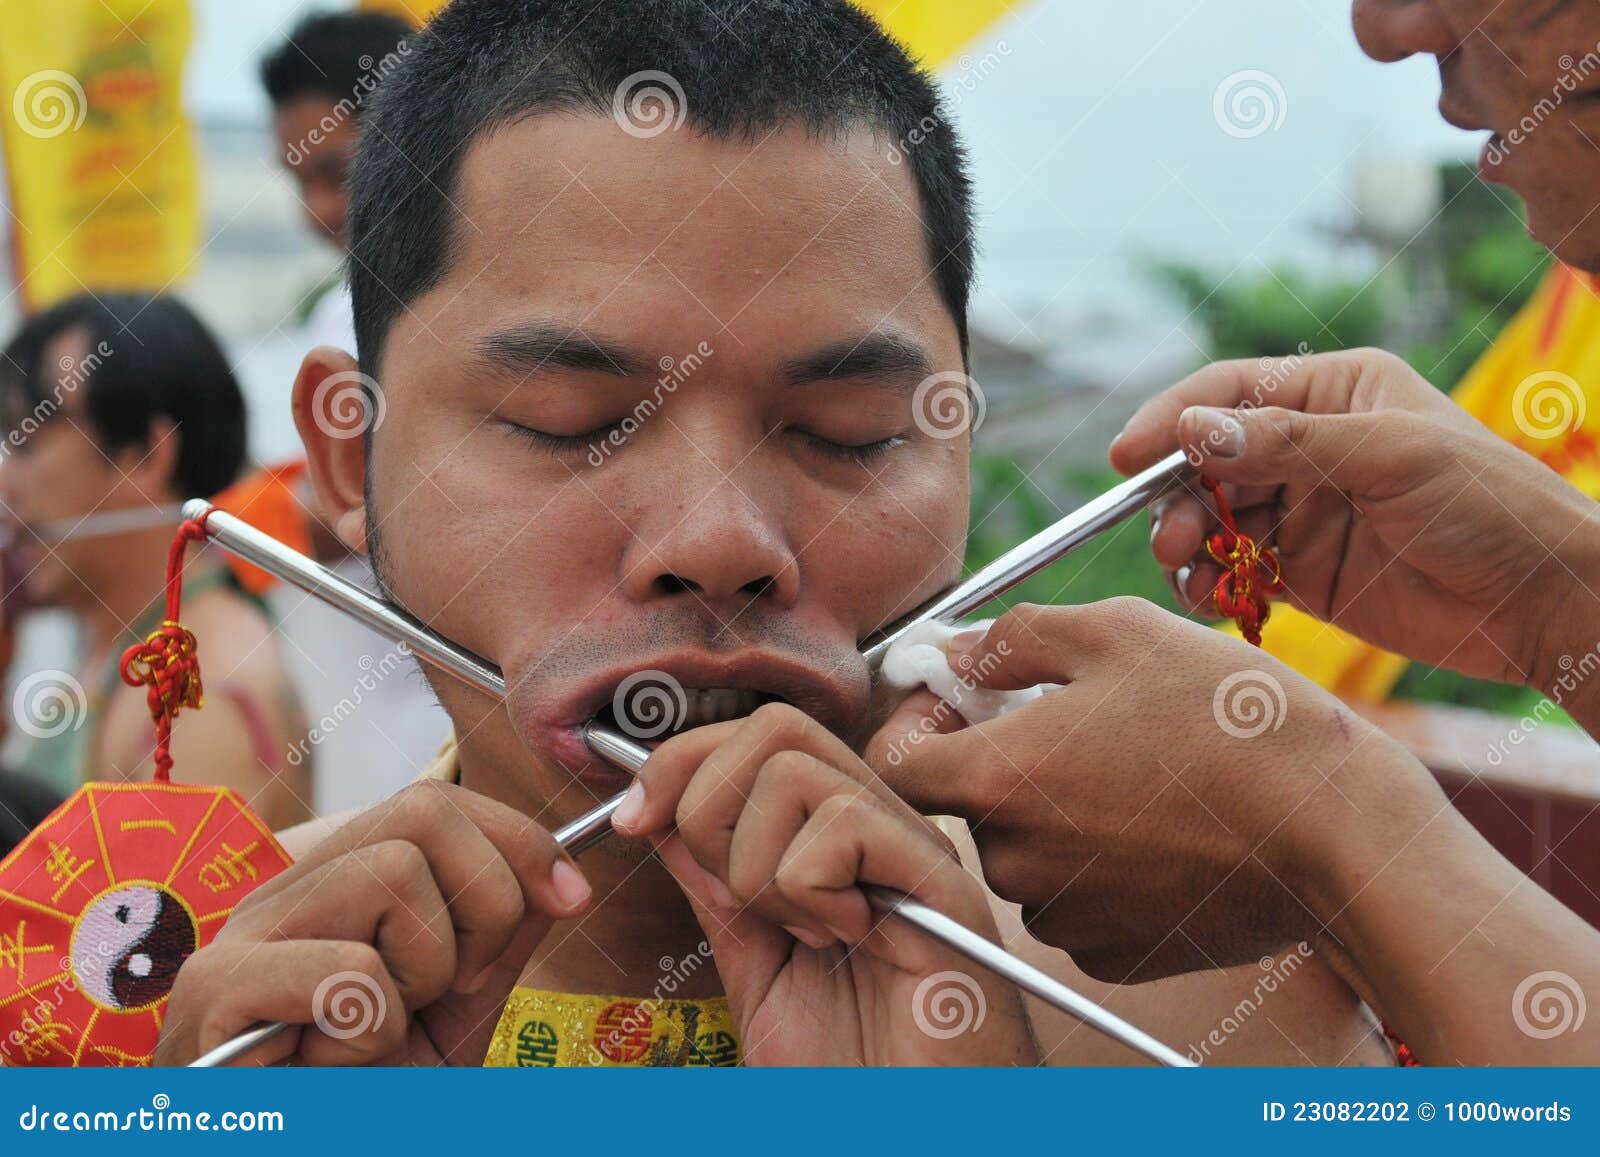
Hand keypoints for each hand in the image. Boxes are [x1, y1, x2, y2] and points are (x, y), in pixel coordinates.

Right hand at [155, 780, 592, 1064]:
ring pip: (392, 872)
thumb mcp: (453, 1017)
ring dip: (423, 972)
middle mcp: (285, 893)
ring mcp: (243, 934)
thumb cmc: (363, 1101)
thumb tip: (557, 878)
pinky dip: (373, 1029)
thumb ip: (496, 945)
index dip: (520, 840)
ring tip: (381, 1033)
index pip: (435, 803)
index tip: (571, 897)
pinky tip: (336, 1064)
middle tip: (457, 988)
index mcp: (335, 889)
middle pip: (423, 811)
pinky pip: (349, 967)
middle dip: (484, 901)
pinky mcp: (216, 989)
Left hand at [612, 703, 1036, 1065]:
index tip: (632, 821)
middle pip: (773, 727)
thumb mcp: (757, 972)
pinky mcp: (940, 883)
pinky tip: (844, 940)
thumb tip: (662, 816)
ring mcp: (912, 850)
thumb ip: (718, 892)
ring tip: (801, 934)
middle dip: (707, 801)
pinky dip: (808, 889)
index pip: (757, 738)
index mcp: (837, 842)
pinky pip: (842, 824)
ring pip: (794, 769)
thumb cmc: (856, 1076)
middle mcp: (879, 828)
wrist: (917, 1135)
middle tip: (726, 894)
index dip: (681, 762)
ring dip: (757, 865)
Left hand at [868, 600, 1446, 983]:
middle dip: (1005, 765)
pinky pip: (1076, 904)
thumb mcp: (1119, 632)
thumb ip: (1013, 638)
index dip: (917, 726)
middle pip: (967, 809)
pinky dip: (1100, 870)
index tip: (962, 704)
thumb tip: (957, 650)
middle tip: (1081, 726)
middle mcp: (1016, 862)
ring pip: (1025, 858)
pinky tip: (1161, 831)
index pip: (894, 764)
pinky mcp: (1113, 957)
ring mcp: (1064, 918)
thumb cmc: (1230, 717)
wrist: (1337, 830)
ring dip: (1056, 819)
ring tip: (1138, 777)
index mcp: (999, 779)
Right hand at [1112, 349, 1599, 721]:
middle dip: (1178, 493)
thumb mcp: (1389, 456)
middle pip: (1208, 459)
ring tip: (1185, 567)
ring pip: (1213, 516)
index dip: (1172, 418)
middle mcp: (1310, 447)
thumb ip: (1286, 444)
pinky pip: (1232, 570)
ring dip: (1187, 540)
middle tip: (1171, 536)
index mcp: (1335, 394)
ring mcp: (1303, 512)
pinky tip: (1210, 597)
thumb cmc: (1487, 505)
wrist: (1542, 603)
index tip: (1127, 457)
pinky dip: (1208, 583)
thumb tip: (1191, 430)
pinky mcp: (1302, 573)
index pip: (1230, 393)